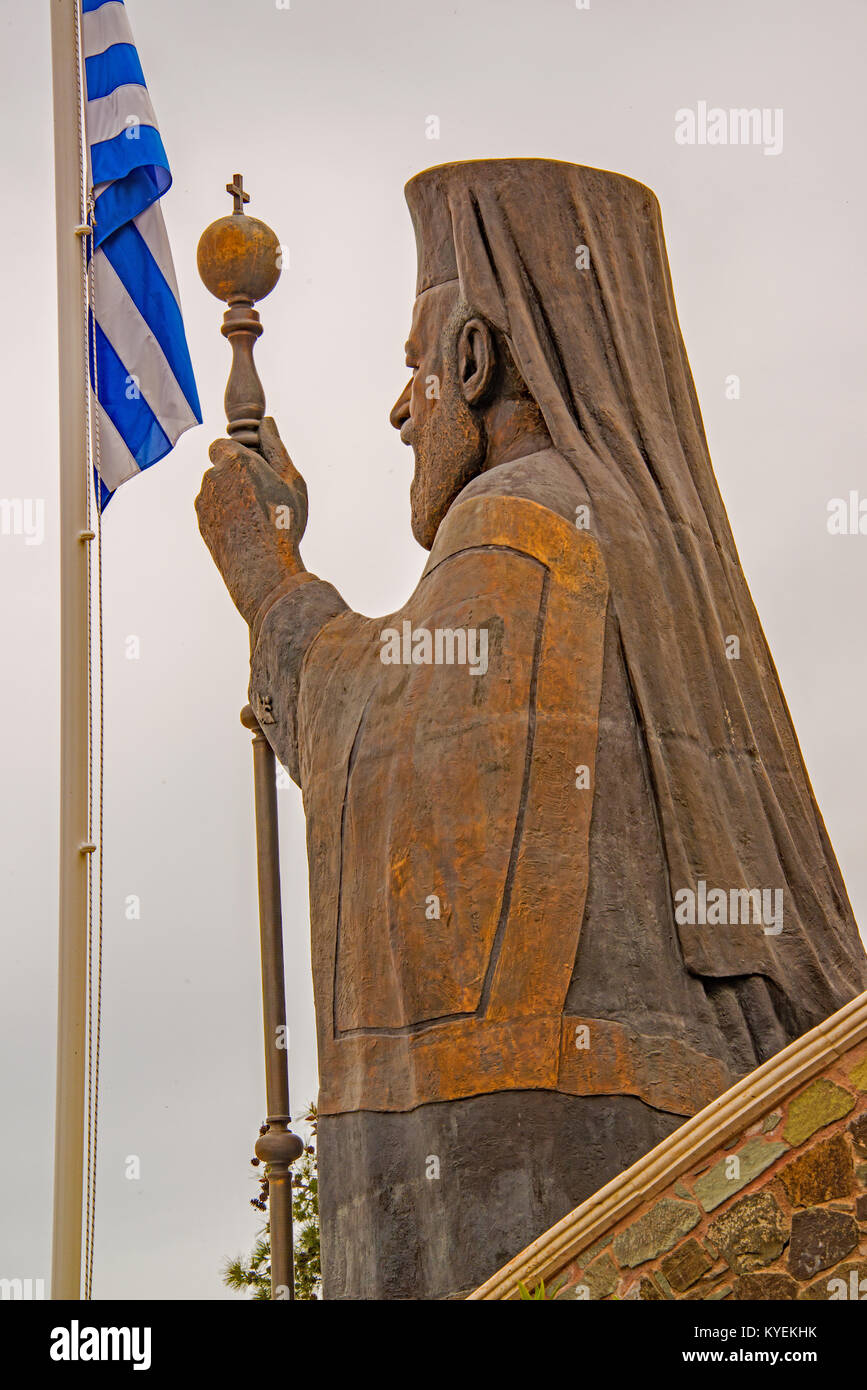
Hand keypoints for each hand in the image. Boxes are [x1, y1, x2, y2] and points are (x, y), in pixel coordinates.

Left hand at [195, 417, 308, 624]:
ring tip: (257, 519)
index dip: (237, 453)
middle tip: (261, 495)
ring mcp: (204, 502)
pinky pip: (213, 513)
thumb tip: (267, 423)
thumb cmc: (282, 522)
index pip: (222, 444)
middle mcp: (213, 477)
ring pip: (216, 492)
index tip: (253, 466)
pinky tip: (247, 532)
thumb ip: (276, 448)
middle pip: (219, 468)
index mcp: (234, 461)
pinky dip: (226, 518)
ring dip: (231, 498)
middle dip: (235, 476)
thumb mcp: (290, 480)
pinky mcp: (202, 524)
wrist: (262, 568)